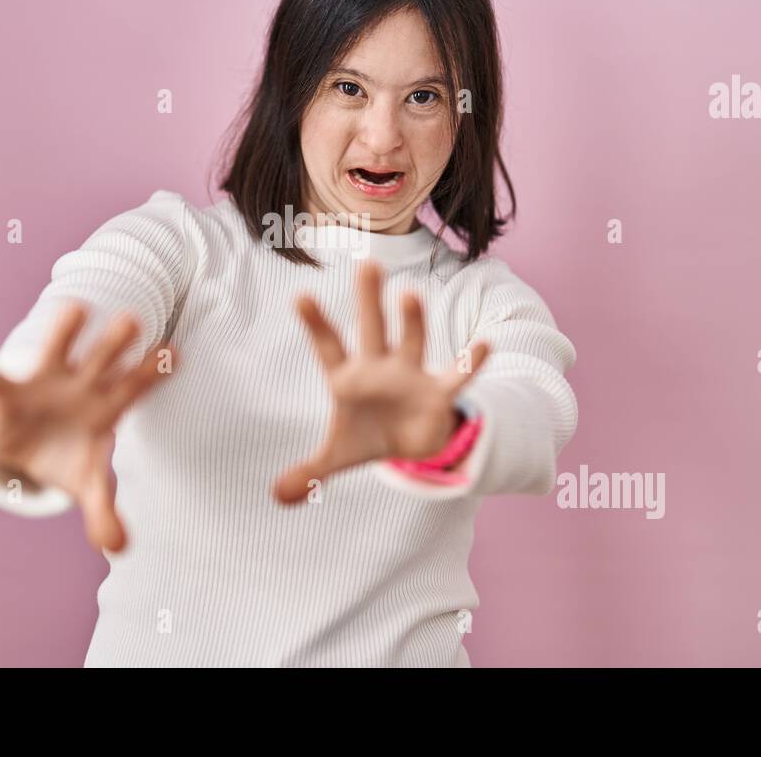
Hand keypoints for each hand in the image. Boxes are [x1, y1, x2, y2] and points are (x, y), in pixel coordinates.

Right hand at [0, 302, 172, 553]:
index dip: (153, 373)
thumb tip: (118, 549)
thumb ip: (104, 511)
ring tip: (75, 309)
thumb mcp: (87, 485)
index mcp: (106, 406)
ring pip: (57, 351)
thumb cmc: (67, 457)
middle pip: (102, 361)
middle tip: (133, 319)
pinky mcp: (9, 393)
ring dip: (64, 332)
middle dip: (115, 343)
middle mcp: (80, 385)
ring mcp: (45, 383)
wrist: (23, 449)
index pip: (135, 388)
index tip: (175, 354)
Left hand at [272, 259, 488, 503]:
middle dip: (369, 300)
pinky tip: (484, 346)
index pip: (329, 347)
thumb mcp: (335, 457)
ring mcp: (411, 376)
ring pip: (412, 342)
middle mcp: (380, 367)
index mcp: (348, 377)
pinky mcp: (438, 394)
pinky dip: (470, 364)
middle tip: (367, 264)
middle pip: (372, 330)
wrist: (410, 443)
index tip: (299, 296)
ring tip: (409, 295)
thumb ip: (307, 471)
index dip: (316, 324)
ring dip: (412, 322)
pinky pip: (456, 377)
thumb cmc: (368, 435)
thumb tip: (276, 496)